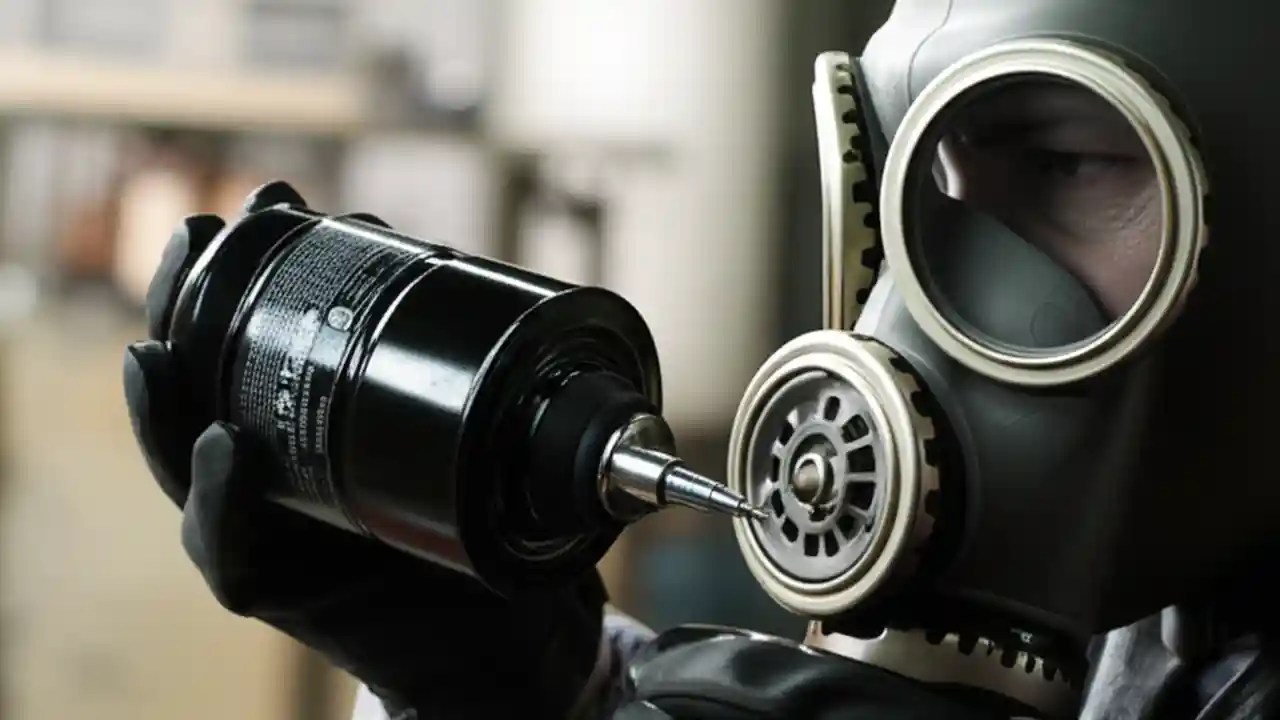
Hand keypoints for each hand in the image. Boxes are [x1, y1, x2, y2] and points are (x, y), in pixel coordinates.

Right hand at [122, 183, 608, 717]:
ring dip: (167, 404)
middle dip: (181, 307)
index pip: (243, 333)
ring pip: (184, 463)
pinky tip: (223, 450)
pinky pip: (231, 552)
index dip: (241, 266)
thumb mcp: (457, 429)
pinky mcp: (278, 587)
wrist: (493, 629)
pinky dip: (221, 505)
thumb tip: (432, 258)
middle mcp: (263, 465)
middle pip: (195, 381)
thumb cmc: (469, 522)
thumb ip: (438, 364)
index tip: (269, 201)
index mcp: (294, 417)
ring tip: (161, 352)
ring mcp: (263, 524)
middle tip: (196, 237)